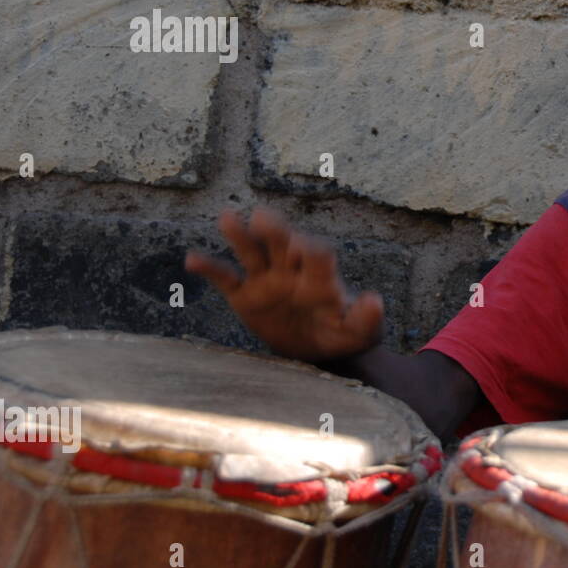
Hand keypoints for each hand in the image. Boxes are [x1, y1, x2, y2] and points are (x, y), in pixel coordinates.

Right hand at [184, 207, 384, 362]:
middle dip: (275, 230)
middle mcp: (292, 270)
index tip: (301, 249)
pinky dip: (210, 268)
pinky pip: (225, 278)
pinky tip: (192, 259)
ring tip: (227, 217)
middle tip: (263, 217)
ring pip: (252, 252)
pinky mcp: (244, 296)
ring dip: (240, 236)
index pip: (316, 255)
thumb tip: (375, 301)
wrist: (315, 350)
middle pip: (282, 243)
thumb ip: (365, 318)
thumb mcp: (359, 333)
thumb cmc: (342, 335)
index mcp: (321, 276)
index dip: (310, 251)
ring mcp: (266, 280)